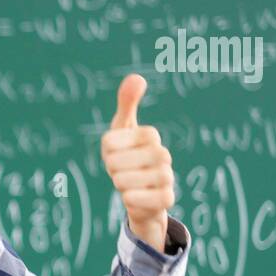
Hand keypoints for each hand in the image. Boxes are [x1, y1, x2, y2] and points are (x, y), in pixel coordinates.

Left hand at [101, 74, 173, 252]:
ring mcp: (167, 177)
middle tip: (112, 170)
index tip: (108, 151)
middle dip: (119, 164)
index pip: (135, 134)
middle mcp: (163, 155)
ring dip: (125, 181)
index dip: (115, 144)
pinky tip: (127, 196)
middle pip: (146, 155)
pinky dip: (138, 197)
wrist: (132, 195)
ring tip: (119, 182)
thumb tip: (137, 77)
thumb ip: (127, 103)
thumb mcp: (120, 131)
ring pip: (150, 176)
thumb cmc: (124, 158)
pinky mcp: (167, 199)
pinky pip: (160, 198)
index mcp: (150, 137)